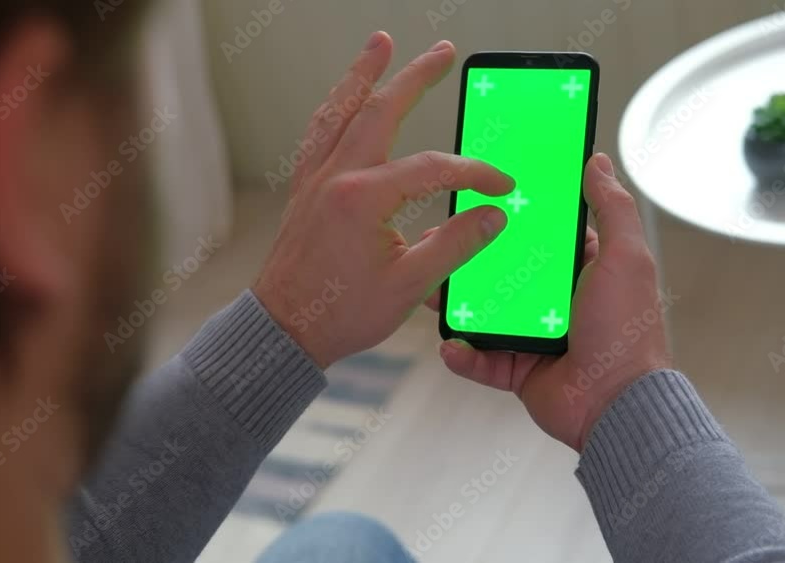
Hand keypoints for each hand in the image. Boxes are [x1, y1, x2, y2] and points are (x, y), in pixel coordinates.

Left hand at [254, 33, 514, 367]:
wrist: (283, 330)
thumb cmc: (340, 313)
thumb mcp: (409, 286)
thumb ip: (455, 246)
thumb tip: (493, 216)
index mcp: (364, 198)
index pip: (434, 168)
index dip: (474, 173)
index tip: (502, 187)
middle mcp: (336, 176)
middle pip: (381, 109)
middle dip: (416, 77)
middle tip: (443, 52)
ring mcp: (314, 180)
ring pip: (340, 111)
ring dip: (363, 74)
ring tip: (380, 45)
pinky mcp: (303, 190)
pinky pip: (319, 134)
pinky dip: (335, 109)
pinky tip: (342, 100)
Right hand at [435, 154, 672, 451]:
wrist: (617, 404)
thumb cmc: (626, 330)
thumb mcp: (625, 257)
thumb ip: (611, 208)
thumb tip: (597, 163)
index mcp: (581, 270)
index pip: (538, 235)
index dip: (510, 217)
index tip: (480, 199)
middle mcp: (554, 300)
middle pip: (501, 271)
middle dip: (469, 258)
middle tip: (438, 242)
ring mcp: (533, 335)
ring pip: (483, 312)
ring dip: (455, 303)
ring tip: (431, 291)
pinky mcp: (517, 370)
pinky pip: (481, 360)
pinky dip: (463, 355)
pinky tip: (449, 344)